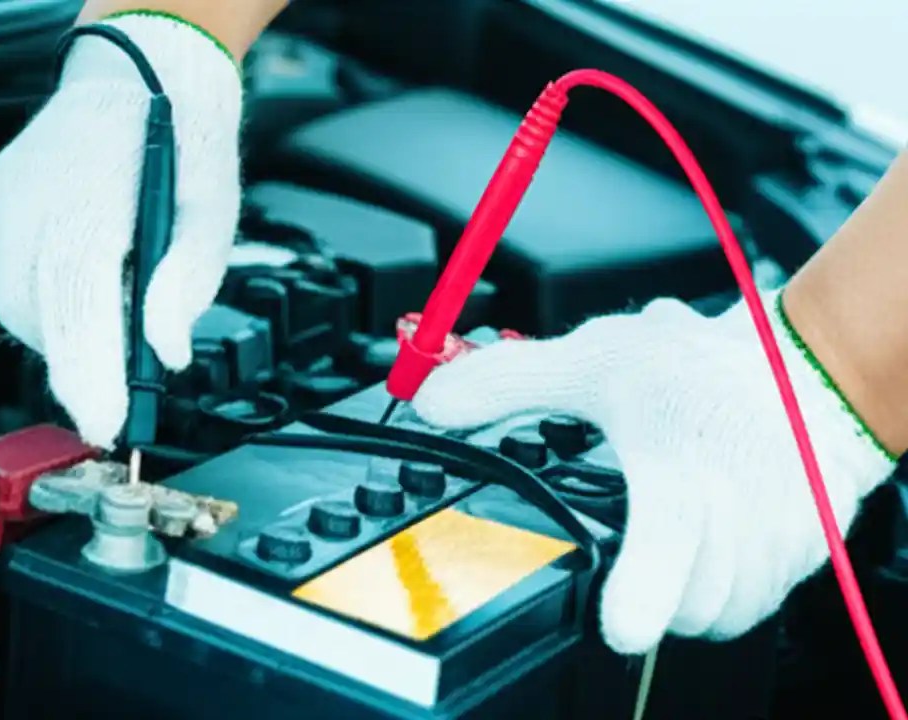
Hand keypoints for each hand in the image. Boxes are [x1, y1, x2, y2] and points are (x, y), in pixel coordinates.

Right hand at [0, 14, 242, 447]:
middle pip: (38, 318)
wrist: (133, 74)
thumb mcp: (212, 211)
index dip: (90, 375)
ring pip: (15, 310)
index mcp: (88, 200)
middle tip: (121, 376)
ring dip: (61, 332)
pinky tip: (76, 281)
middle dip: (81, 361)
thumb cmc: (179, 140)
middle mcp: (28, 203)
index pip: (78, 306)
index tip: (104, 424)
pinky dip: (40, 303)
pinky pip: (3, 286)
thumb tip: (167, 353)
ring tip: (106, 308)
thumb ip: (188, 284)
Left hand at [411, 290, 896, 653]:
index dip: (640, 593)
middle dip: (650, 591)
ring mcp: (781, 536)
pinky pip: (761, 599)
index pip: (667, 541)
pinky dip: (732, 584)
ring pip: (723, 611)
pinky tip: (715, 540)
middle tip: (637, 541)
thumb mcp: (594, 358)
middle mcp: (738, 511)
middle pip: (687, 604)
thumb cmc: (701, 367)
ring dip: (690, 593)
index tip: (621, 626)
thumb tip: (434, 403)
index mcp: (678, 471)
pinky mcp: (809, 550)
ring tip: (676, 536)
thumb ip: (507, 381)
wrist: (803, 367)